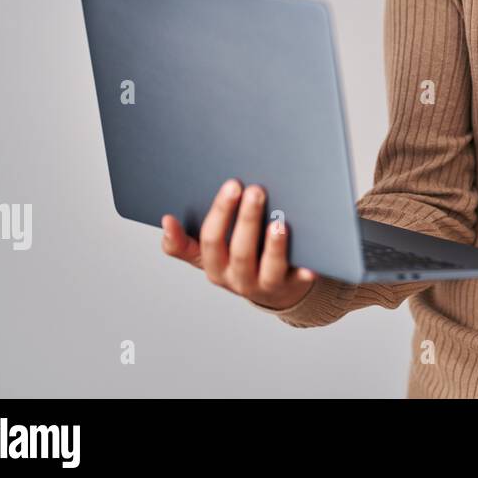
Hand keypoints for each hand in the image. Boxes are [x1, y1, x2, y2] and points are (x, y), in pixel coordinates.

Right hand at [161, 179, 316, 310]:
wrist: (274, 289)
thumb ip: (184, 242)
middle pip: (240, 250)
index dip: (217, 216)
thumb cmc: (239, 259)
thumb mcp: (210, 253)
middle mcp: (237, 278)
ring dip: (274, 246)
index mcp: (214, 266)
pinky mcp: (292, 286)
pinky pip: (299, 280)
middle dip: (246, 219)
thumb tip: (166, 221)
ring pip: (268, 268)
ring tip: (279, 223)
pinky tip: (311, 261)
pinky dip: (305, 271)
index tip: (226, 188)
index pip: (211, 240)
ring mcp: (265, 284)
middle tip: (255, 189)